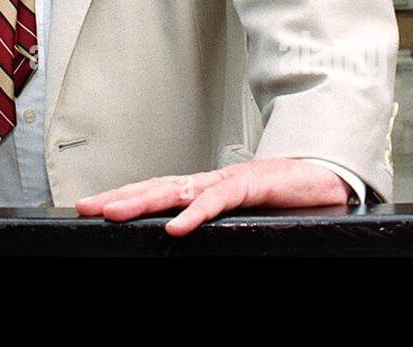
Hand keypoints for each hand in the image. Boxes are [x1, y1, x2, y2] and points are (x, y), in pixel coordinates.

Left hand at [75, 158, 350, 236]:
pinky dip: (196, 213)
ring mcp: (228, 181)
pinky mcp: (251, 187)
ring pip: (178, 190)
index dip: (125, 196)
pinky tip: (176, 227)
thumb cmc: (285, 196)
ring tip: (114, 213)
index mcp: (205, 187)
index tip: (92, 205)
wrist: (326, 176)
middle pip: (156, 186)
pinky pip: (219, 201)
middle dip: (119, 196)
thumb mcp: (241, 213)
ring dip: (143, 202)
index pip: (156, 189)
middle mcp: (209, 181)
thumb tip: (183, 235)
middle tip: (86, 206)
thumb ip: (215, 222)